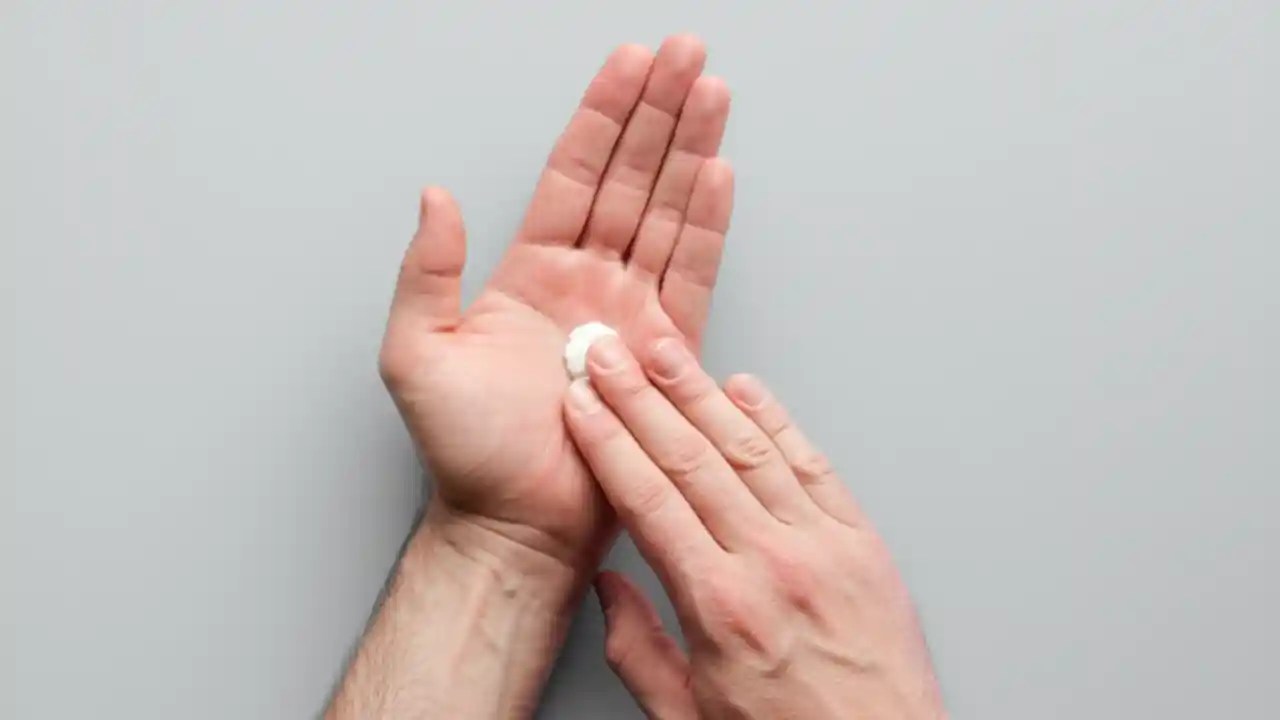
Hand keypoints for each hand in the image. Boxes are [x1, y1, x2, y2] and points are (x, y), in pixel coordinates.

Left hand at [378, 36, 732, 566]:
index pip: (573, 174)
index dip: (601, 117)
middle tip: (686, 56)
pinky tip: (718, 175)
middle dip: (658, 112)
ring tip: (711, 94)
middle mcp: (586, 284)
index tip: (627, 65)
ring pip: (666, 212)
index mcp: (532, 273)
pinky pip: (692, 275)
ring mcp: (630, 314)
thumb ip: (426, 272)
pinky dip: (708, 225)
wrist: (515, 525)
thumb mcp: (417, 353)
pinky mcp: (666, 353)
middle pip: (630, 178)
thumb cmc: (466, 454)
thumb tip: (436, 198)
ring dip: (690, 151)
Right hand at [563, 336, 946, 718]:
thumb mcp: (688, 718)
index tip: (581, 404)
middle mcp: (774, 564)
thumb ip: (640, 650)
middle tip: (607, 354)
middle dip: (640, 397)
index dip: (609, 442)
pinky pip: (814, 466)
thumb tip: (610, 592)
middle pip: (692, 459)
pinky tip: (747, 391)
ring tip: (665, 351)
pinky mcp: (864, 544)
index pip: (649, 499)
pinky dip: (777, 422)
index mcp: (722, 608)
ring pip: (750, 449)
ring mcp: (825, 547)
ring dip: (700, 392)